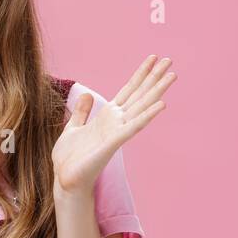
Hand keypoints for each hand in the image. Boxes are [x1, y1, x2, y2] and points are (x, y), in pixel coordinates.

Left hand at [51, 55, 174, 193]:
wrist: (65, 179)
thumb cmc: (70, 158)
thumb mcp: (73, 128)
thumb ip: (82, 112)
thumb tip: (87, 94)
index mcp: (108, 116)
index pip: (129, 90)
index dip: (141, 73)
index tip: (153, 57)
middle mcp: (117, 121)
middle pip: (140, 94)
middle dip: (154, 77)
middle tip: (170, 60)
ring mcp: (118, 131)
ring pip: (142, 106)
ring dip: (157, 91)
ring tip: (172, 75)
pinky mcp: (114, 143)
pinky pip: (134, 126)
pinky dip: (147, 115)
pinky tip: (161, 104)